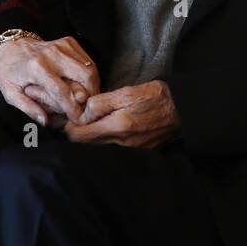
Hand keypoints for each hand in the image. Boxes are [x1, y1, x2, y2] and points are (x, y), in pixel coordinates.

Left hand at [0, 35, 99, 125]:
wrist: (10, 47)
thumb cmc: (9, 72)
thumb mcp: (10, 93)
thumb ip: (27, 108)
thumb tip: (44, 121)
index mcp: (36, 67)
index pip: (62, 91)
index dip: (73, 107)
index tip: (78, 119)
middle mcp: (51, 54)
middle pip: (84, 76)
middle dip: (91, 95)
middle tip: (89, 110)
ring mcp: (62, 45)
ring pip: (90, 68)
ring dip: (93, 86)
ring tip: (88, 100)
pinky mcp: (69, 42)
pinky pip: (88, 60)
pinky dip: (90, 75)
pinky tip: (84, 87)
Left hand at [64, 80, 179, 148]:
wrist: (180, 108)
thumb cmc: (153, 96)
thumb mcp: (125, 92)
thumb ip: (100, 104)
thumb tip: (81, 115)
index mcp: (118, 127)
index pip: (79, 136)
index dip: (68, 128)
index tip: (66, 119)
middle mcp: (122, 144)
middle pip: (86, 146)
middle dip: (77, 134)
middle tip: (73, 121)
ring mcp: (130, 151)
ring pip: (98, 149)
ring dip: (90, 138)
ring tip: (88, 124)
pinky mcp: (137, 152)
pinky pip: (112, 150)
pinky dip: (104, 142)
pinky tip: (105, 131)